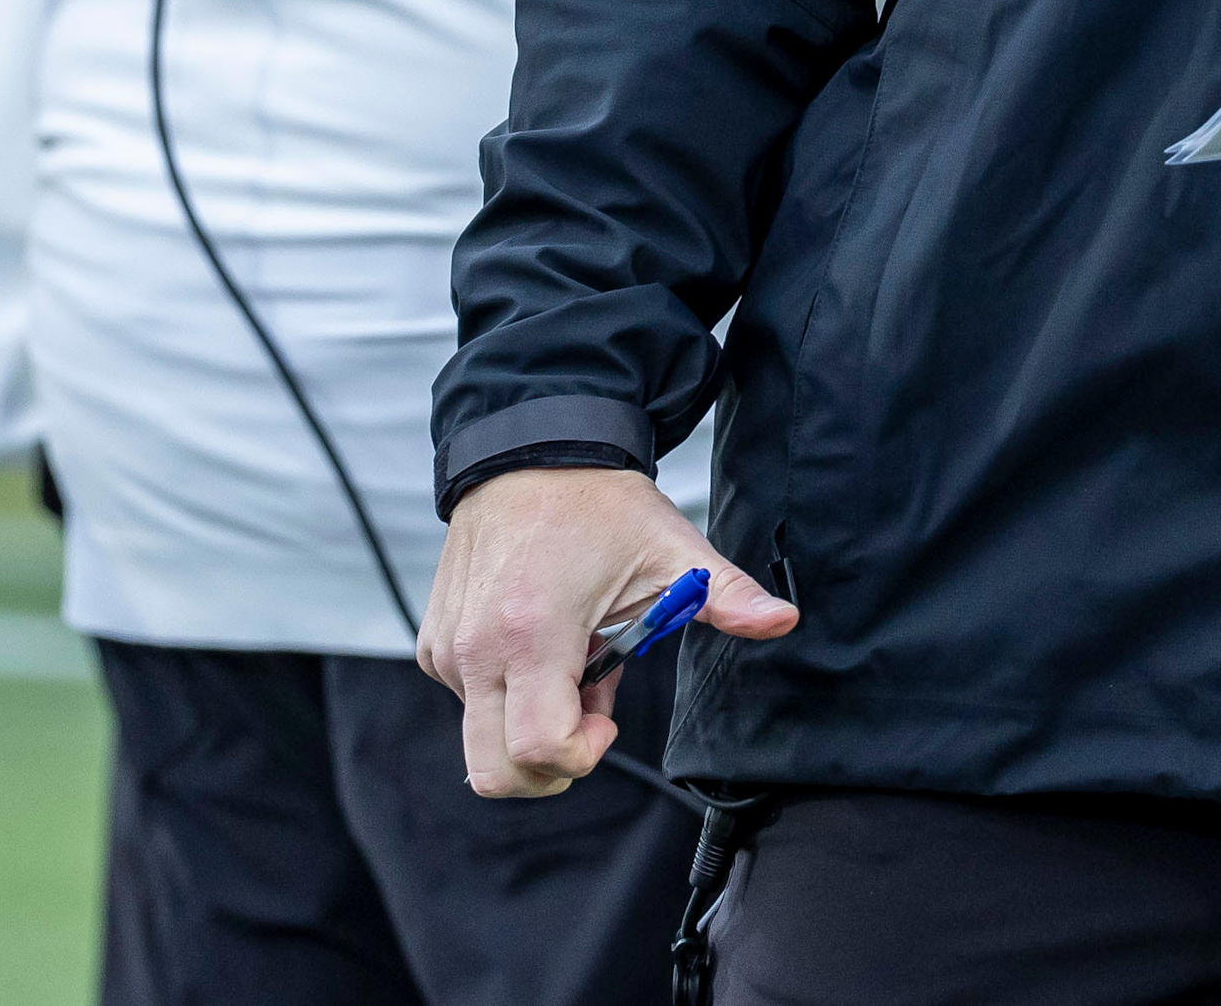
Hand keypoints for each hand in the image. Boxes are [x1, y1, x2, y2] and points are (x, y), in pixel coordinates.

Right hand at [420, 467, 798, 797]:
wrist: (530, 450)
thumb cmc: (599, 503)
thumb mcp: (672, 550)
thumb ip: (728, 596)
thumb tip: (784, 620)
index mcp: (533, 634)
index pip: (538, 751)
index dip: (581, 756)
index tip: (611, 717)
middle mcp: (477, 648)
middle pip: (494, 770)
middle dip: (549, 766)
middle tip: (590, 715)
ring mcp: (449, 648)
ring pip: (480, 738)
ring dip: (531, 721)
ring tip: (574, 657)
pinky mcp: (436, 642)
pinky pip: (467, 701)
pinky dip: (506, 694)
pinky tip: (544, 644)